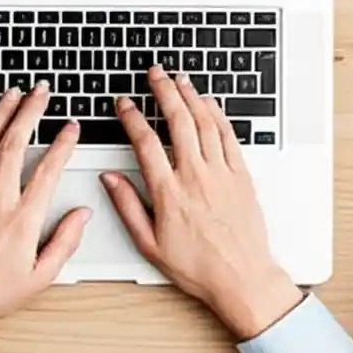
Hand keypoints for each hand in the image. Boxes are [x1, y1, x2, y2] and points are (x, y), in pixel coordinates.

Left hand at [0, 82, 90, 352]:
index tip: (70, 127)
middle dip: (30, 111)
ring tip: (13, 94)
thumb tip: (83, 214)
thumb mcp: (40, 276)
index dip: (62, 144)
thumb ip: (66, 241)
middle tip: (40, 92)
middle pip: (14, 143)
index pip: (47, 170)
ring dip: (1, 114)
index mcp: (22, 221)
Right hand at [102, 66, 302, 339]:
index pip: (145, 143)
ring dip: (191, 95)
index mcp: (169, 193)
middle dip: (164, 91)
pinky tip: (209, 103)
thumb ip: (128, 206)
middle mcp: (196, 177)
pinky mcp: (241, 176)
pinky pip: (228, 136)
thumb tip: (110, 179)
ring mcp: (222, 174)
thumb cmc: (197, 266)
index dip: (132, 117)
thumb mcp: (149, 244)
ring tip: (179, 79)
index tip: (124, 104)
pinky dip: (217, 114)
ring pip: (205, 122)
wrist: (242, 278)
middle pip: (178, 121)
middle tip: (154, 74)